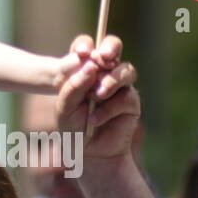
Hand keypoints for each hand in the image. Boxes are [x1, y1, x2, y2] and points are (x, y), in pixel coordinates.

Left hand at [56, 34, 138, 162]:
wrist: (88, 153)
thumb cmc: (73, 127)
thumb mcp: (65, 106)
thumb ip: (73, 85)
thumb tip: (90, 66)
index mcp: (83, 68)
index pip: (86, 47)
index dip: (84, 44)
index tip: (81, 52)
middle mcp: (104, 72)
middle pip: (113, 47)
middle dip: (110, 48)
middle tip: (102, 57)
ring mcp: (120, 86)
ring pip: (125, 70)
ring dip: (110, 80)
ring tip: (96, 95)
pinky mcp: (131, 103)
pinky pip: (126, 97)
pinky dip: (109, 109)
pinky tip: (95, 120)